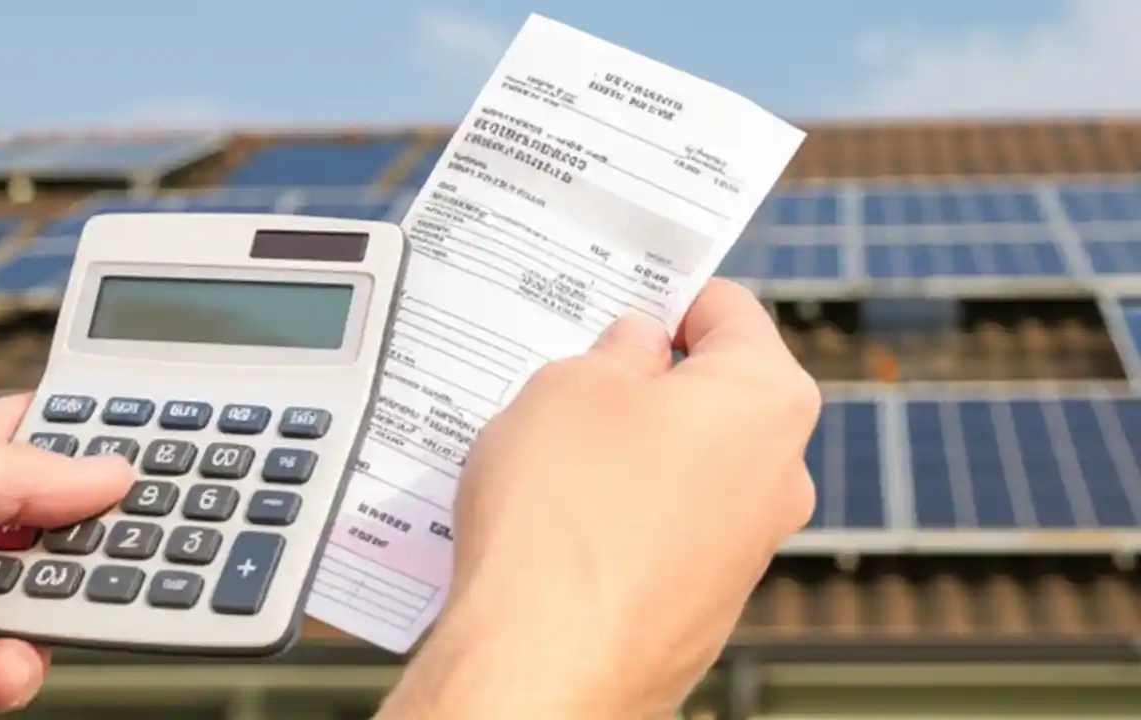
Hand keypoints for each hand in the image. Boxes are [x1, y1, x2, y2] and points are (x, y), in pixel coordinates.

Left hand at [0, 395, 132, 718]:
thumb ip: (19, 470)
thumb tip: (108, 470)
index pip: (25, 437)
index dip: (84, 433)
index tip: (148, 434)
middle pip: (52, 522)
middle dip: (92, 528)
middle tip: (135, 527)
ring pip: (47, 600)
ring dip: (60, 607)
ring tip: (54, 606)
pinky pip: (16, 672)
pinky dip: (17, 672)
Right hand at [377, 279, 819, 718]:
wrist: (545, 662)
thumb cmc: (563, 517)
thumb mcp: (571, 385)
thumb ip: (617, 349)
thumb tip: (638, 347)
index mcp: (766, 401)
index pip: (731, 311)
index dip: (670, 294)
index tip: (625, 296)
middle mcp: (778, 476)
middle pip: (715, 394)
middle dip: (647, 379)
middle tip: (575, 376)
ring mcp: (747, 549)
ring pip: (688, 466)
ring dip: (631, 451)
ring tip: (552, 455)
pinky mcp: (705, 605)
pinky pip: (666, 531)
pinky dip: (623, 515)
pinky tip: (561, 522)